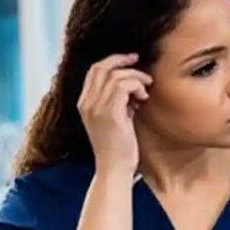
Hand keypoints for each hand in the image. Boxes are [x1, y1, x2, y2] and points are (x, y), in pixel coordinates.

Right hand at [77, 53, 151, 173]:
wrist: (114, 169)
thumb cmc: (118, 148)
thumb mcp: (114, 120)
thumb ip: (117, 102)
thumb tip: (132, 88)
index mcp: (84, 104)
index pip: (94, 71)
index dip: (112, 60)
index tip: (131, 61)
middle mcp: (87, 103)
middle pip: (101, 67)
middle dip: (122, 60)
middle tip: (139, 62)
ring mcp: (97, 108)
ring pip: (116, 75)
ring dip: (135, 77)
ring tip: (144, 92)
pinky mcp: (110, 114)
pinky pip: (124, 86)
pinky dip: (137, 86)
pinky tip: (142, 99)